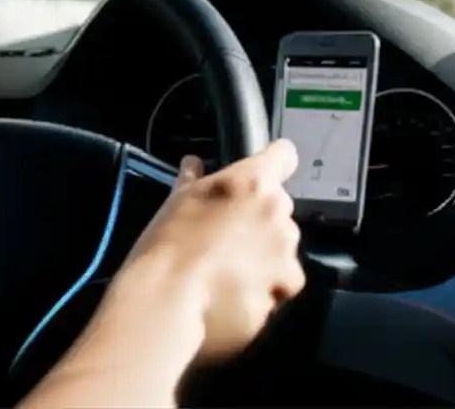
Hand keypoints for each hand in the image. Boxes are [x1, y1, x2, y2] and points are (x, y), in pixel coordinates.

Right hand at [116, 139, 306, 364]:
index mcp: (254, 182)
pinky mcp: (284, 286)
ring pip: (283, 248)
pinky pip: (281, 284)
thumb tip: (192, 164)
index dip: (273, 164)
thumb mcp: (176, 202)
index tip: (261, 176)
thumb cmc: (169, 245)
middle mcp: (278, 212)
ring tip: (227, 271)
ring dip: (265, 257)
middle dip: (259, 221)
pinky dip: (265, 289)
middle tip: (226, 237)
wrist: (170, 299)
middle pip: (279, 208)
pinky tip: (236, 293)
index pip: (283, 155)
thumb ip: (192, 179)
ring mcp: (285, 252)